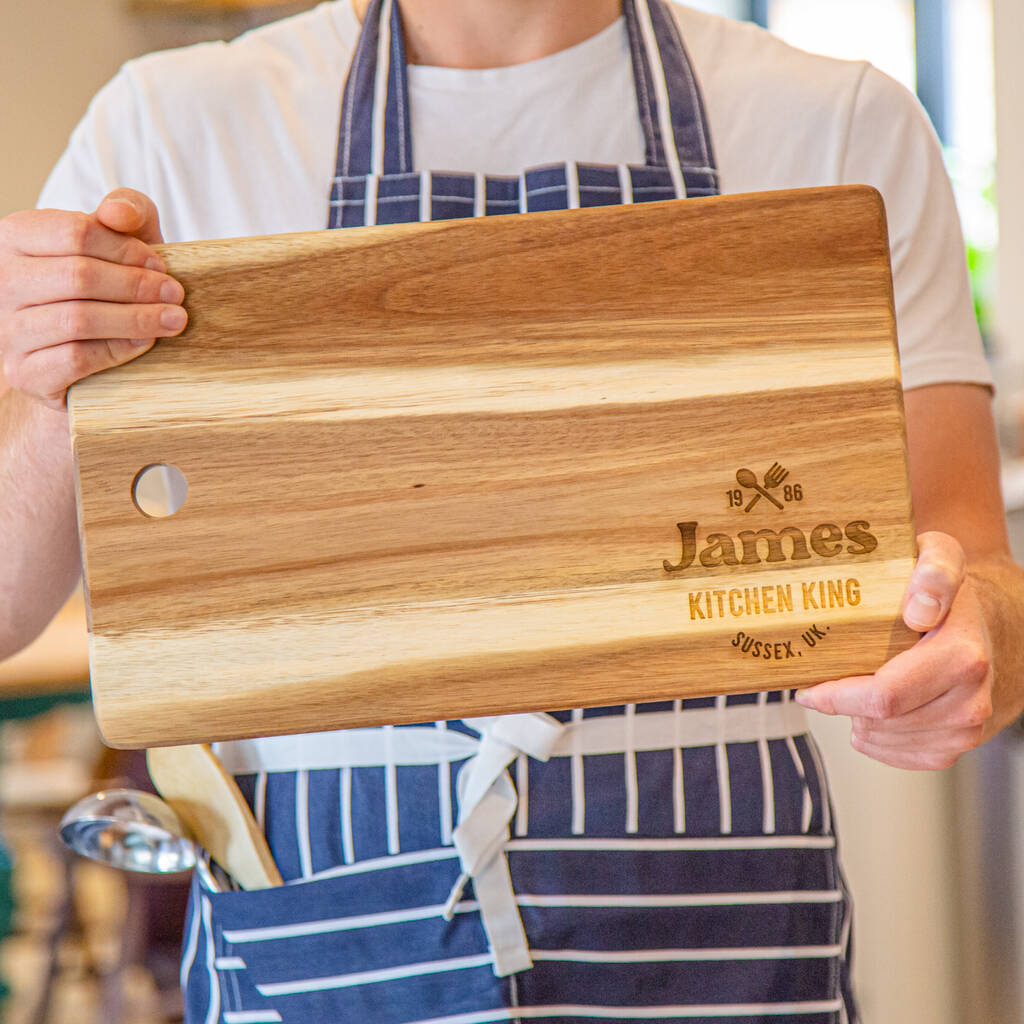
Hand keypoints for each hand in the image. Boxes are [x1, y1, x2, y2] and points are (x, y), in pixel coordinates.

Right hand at [0, 188, 186, 409]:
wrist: (82, 354)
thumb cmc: (105, 287)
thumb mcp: (120, 241)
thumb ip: (126, 211)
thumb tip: (118, 212)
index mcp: (16, 237)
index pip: (75, 232)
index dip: (127, 249)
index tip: (161, 264)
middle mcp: (3, 281)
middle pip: (79, 276)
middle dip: (137, 285)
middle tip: (176, 294)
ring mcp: (8, 329)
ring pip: (78, 319)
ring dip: (136, 319)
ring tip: (173, 320)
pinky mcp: (24, 372)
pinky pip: (76, 359)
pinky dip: (118, 350)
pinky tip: (144, 343)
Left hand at [795, 531, 992, 769]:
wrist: (991, 629)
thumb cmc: (952, 595)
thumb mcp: (941, 559)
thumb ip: (934, 571)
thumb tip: (920, 608)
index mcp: (962, 658)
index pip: (884, 697)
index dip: (836, 697)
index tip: (809, 687)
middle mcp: (969, 701)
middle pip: (878, 723)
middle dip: (842, 705)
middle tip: (828, 681)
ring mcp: (965, 729)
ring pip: (883, 741)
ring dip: (858, 719)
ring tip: (858, 687)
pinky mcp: (955, 747)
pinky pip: (896, 755)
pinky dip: (875, 736)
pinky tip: (874, 711)